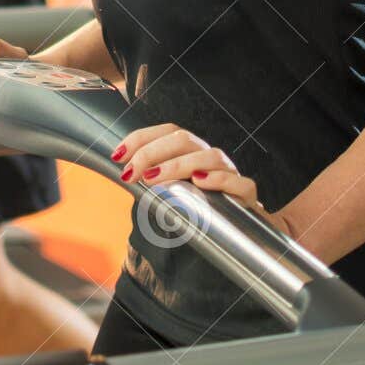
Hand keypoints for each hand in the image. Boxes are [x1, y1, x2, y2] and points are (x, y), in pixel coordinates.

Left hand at [110, 123, 295, 238]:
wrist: (240, 233)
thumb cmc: (200, 211)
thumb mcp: (172, 194)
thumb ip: (153, 184)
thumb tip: (125, 175)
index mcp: (191, 151)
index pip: (167, 132)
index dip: (141, 138)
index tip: (118, 155)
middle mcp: (209, 156)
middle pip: (183, 139)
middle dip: (151, 152)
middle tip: (130, 172)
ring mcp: (230, 172)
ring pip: (209, 156)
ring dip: (177, 165)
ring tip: (153, 179)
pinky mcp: (246, 194)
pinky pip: (239, 182)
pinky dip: (219, 179)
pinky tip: (200, 182)